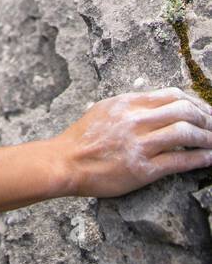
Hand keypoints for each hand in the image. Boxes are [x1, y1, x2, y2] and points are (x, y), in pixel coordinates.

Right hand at [57, 86, 211, 197]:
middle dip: (205, 118)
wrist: (66, 162)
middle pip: (183, 111)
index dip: (194, 101)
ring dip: (207, 138)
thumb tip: (154, 98)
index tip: (204, 110)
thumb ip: (130, 103)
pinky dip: (198, 159)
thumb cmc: (83, 137)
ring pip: (185, 134)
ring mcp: (140, 145)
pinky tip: (208, 159)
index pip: (171, 95)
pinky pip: (179, 161)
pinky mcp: (143, 169)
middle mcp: (136, 120)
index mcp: (128, 103)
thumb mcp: (105, 109)